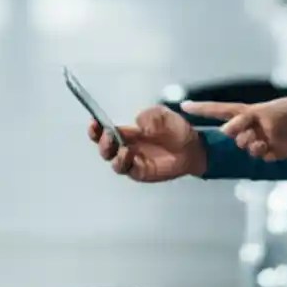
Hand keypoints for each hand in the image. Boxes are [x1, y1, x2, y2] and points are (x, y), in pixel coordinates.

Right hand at [88, 106, 207, 182]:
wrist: (193, 146)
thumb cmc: (176, 130)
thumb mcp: (163, 114)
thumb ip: (149, 116)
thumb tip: (137, 122)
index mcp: (128, 133)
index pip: (105, 132)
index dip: (96, 128)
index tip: (94, 122)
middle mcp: (127, 147)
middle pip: (105, 149)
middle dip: (102, 142)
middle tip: (107, 135)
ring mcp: (134, 161)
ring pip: (114, 162)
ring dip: (114, 155)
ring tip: (123, 148)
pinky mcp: (142, 172)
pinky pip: (129, 170)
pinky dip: (126, 163)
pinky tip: (130, 155)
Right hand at [183, 95, 286, 161]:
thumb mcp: (263, 113)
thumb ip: (244, 122)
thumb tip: (226, 132)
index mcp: (246, 113)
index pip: (218, 110)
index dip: (201, 109)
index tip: (182, 106)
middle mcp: (250, 126)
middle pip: (230, 136)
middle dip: (236, 137)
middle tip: (253, 132)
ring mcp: (260, 139)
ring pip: (243, 149)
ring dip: (250, 146)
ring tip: (263, 141)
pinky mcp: (271, 152)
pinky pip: (258, 158)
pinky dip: (261, 154)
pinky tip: (270, 149)